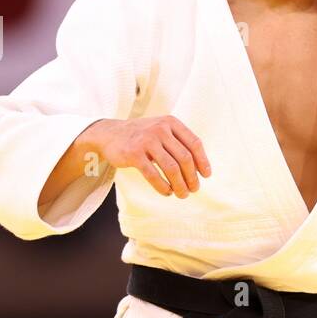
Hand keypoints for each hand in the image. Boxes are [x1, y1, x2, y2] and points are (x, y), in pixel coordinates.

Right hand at [83, 116, 211, 196]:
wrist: (110, 133)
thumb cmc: (142, 136)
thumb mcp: (162, 131)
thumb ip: (179, 143)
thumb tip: (200, 169)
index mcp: (171, 123)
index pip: (194, 143)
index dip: (203, 161)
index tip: (206, 175)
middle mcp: (160, 129)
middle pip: (185, 158)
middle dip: (192, 177)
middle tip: (194, 189)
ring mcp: (146, 141)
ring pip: (171, 168)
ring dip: (180, 185)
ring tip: (183, 194)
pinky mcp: (134, 154)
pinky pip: (153, 175)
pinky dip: (163, 187)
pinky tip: (167, 193)